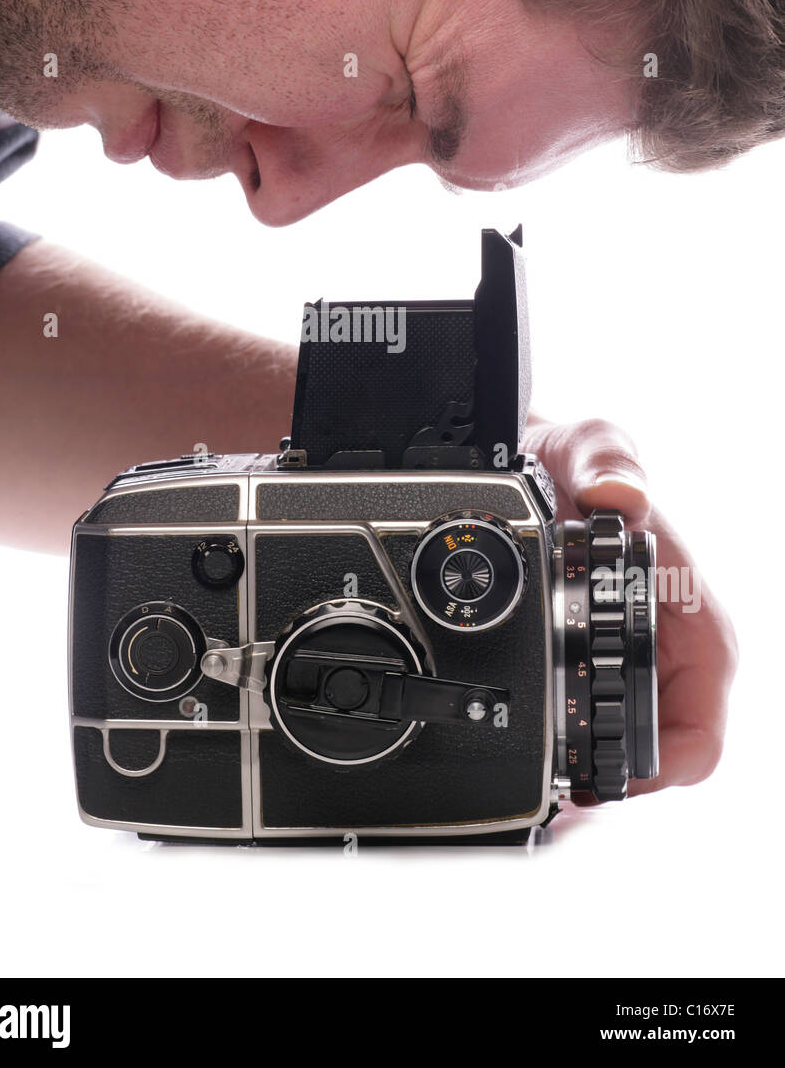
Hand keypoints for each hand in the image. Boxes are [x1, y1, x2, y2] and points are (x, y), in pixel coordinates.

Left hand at [522, 414, 737, 794]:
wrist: (530, 459)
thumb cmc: (578, 459)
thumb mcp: (590, 445)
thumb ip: (604, 459)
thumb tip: (618, 492)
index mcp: (681, 594)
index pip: (709, 688)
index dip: (682, 747)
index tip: (640, 772)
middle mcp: (663, 632)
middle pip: (675, 732)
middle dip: (637, 774)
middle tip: (581, 795)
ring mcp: (632, 649)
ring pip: (640, 736)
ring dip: (609, 771)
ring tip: (562, 795)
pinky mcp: (595, 658)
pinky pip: (604, 718)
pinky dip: (583, 749)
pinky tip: (551, 769)